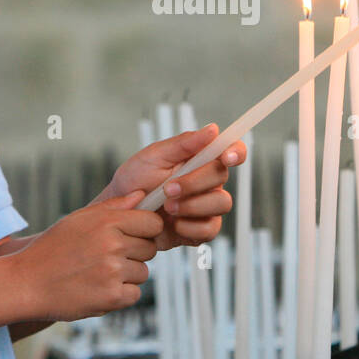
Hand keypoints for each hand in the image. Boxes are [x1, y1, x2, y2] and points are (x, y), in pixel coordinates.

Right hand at [14, 189, 161, 321]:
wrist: (27, 282)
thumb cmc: (52, 248)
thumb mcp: (79, 219)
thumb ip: (113, 206)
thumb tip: (142, 195)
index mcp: (107, 222)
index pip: (153, 223)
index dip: (146, 229)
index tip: (135, 235)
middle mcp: (113, 245)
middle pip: (150, 249)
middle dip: (135, 253)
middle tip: (108, 257)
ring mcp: (113, 272)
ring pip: (143, 272)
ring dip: (127, 275)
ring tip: (99, 273)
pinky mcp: (112, 297)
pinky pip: (134, 294)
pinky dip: (121, 294)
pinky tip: (99, 288)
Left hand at [99, 123, 246, 250]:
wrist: (122, 213)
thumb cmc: (136, 180)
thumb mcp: (154, 156)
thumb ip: (183, 143)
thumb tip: (213, 129)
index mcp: (201, 158)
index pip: (232, 150)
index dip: (236, 152)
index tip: (226, 157)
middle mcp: (208, 181)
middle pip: (222, 177)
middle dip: (194, 183)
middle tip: (168, 189)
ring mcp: (207, 206)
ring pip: (221, 204)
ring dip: (193, 205)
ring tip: (168, 207)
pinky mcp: (201, 229)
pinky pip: (210, 229)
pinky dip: (189, 227)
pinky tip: (172, 223)